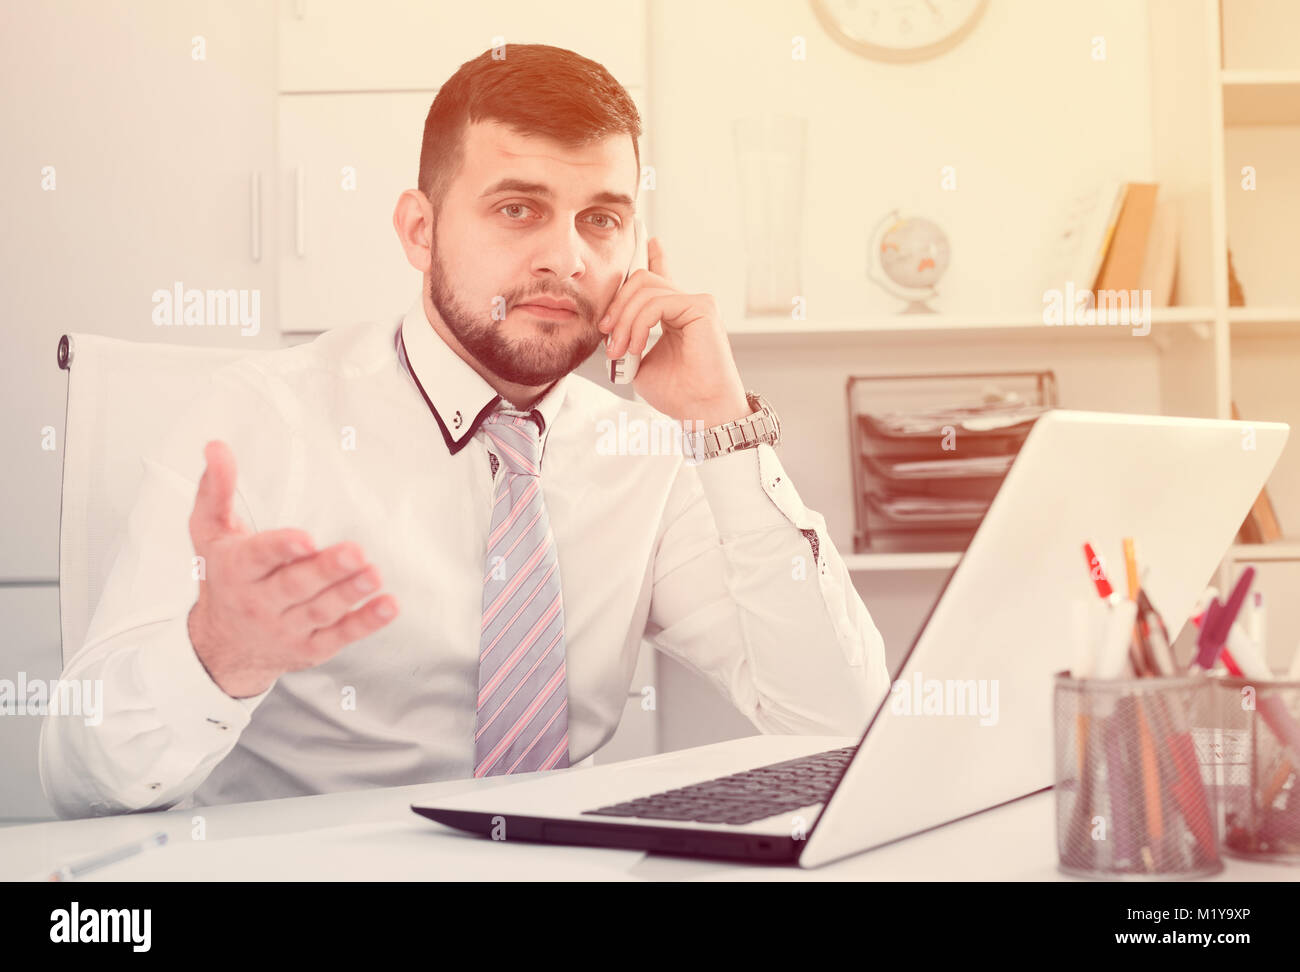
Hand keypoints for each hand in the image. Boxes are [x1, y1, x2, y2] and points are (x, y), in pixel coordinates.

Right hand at [186, 440, 398, 698]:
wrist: (222, 645)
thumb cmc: (223, 577)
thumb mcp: (210, 533)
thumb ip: (215, 490)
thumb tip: (217, 447)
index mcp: (236, 570)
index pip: (259, 558)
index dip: (281, 549)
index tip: (306, 538)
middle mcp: (260, 603)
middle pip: (295, 586)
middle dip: (326, 570)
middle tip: (356, 552)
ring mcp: (287, 628)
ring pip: (320, 610)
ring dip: (349, 593)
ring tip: (375, 574)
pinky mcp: (311, 648)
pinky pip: (340, 636)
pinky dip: (365, 622)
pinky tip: (388, 605)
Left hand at [598, 237, 750, 427]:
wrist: (700, 411)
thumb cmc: (676, 393)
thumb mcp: (640, 361)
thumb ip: (628, 336)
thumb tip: (611, 325)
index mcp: (675, 314)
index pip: (662, 277)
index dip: (656, 257)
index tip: (650, 240)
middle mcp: (687, 304)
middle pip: (640, 281)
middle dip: (617, 307)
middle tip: (608, 338)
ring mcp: (696, 303)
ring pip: (645, 290)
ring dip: (624, 321)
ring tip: (620, 350)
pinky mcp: (702, 307)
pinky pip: (658, 302)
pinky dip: (639, 324)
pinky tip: (637, 346)